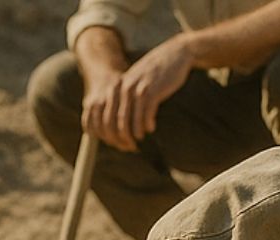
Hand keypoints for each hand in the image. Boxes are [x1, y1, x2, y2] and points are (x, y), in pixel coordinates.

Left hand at [85, 35, 194, 150]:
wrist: (175, 53)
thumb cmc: (155, 72)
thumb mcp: (135, 81)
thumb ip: (125, 97)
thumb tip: (119, 123)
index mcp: (116, 88)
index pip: (105, 117)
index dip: (110, 134)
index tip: (118, 143)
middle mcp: (124, 88)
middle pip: (115, 121)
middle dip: (121, 138)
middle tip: (129, 146)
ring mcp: (137, 89)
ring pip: (128, 120)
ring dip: (134, 133)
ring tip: (139, 139)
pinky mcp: (152, 90)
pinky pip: (146, 113)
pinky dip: (147, 124)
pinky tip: (150, 128)